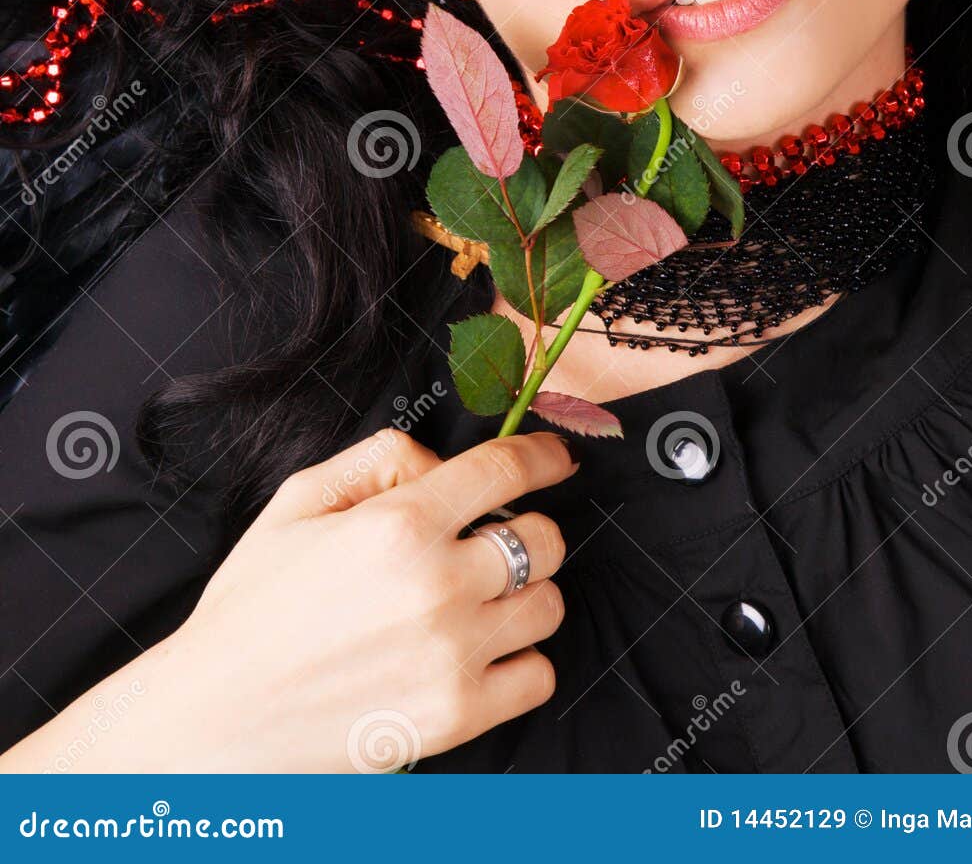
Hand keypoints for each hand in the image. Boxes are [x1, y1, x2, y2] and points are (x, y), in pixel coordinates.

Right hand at [156, 426, 575, 771]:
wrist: (217, 713)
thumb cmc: (255, 604)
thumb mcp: (299, 499)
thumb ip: (379, 458)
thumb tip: (442, 463)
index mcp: (398, 523)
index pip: (505, 470)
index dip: (542, 457)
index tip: (555, 460)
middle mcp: (437, 584)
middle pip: (544, 539)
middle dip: (526, 530)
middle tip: (491, 542)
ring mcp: (452, 654)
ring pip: (549, 605)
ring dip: (523, 596)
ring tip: (476, 602)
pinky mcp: (457, 715)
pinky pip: (539, 675)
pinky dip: (521, 661)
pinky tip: (479, 652)